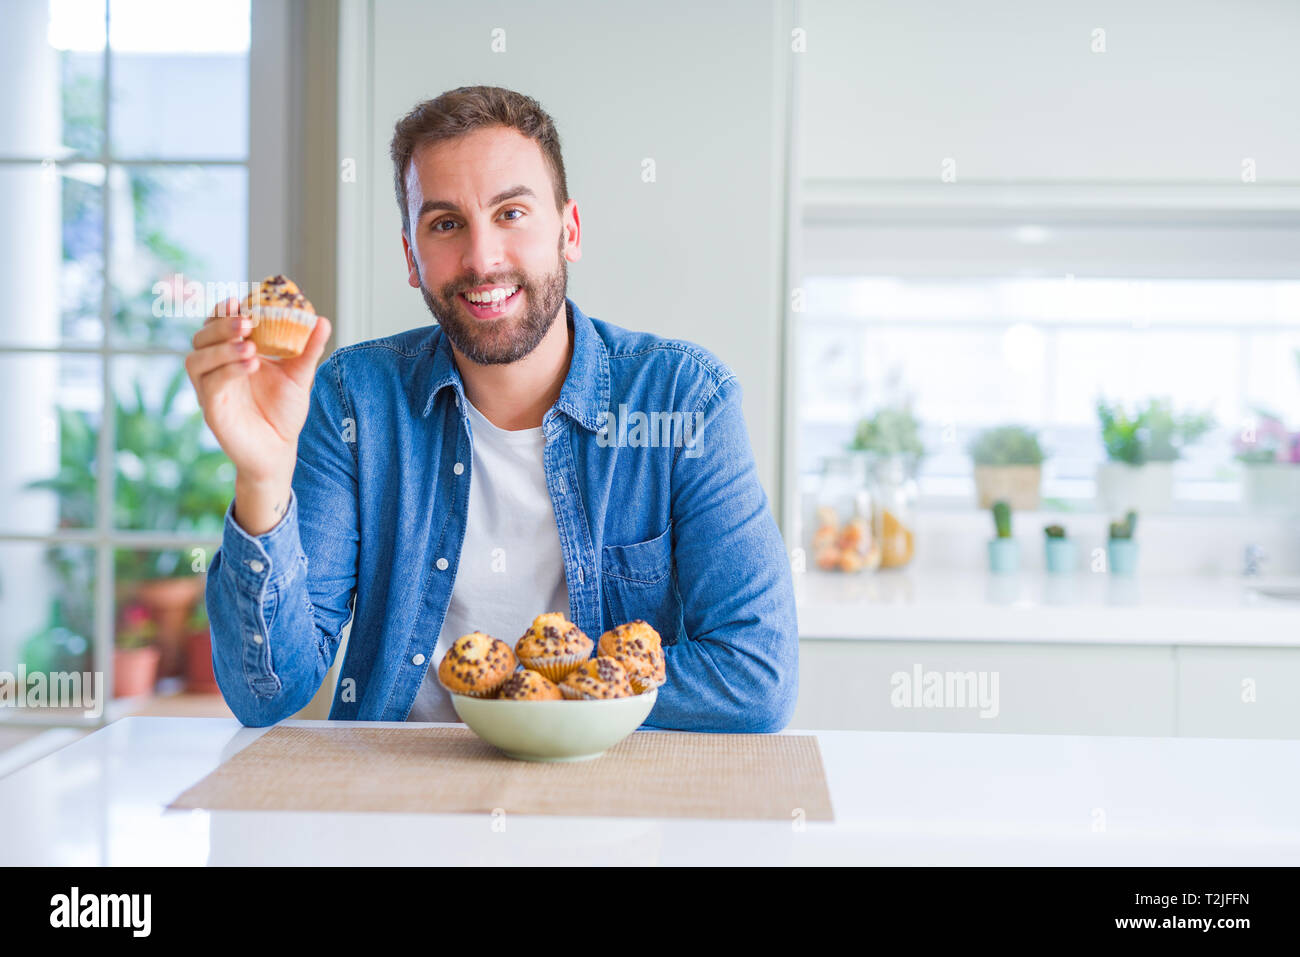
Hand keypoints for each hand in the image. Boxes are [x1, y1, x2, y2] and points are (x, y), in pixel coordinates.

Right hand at [185, 298, 332, 486]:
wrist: (279, 450)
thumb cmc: (283, 411)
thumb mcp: (299, 376)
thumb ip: (307, 349)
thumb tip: (323, 320)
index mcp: (231, 354)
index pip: (217, 324)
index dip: (223, 310)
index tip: (239, 299)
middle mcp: (215, 368)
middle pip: (201, 337)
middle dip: (221, 325)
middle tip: (246, 321)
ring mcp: (210, 389)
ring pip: (197, 359)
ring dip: (221, 348)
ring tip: (250, 348)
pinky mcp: (211, 409)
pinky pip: (210, 385)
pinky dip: (228, 372)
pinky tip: (251, 366)